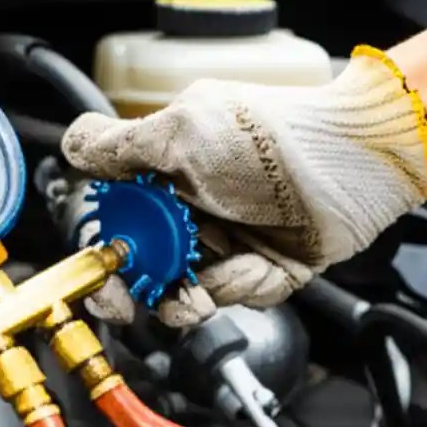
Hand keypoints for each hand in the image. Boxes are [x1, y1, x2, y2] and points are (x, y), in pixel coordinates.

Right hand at [62, 46, 426, 326]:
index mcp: (165, 172)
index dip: (104, 249)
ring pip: (188, 293)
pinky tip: (259, 263)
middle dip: (145, 289)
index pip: (116, 219)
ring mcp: (228, 240)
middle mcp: (192, 209)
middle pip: (146, 269)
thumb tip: (73, 147)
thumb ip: (121, 145)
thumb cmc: (274, 137)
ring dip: (194, 295)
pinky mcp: (264, 269)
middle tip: (150, 296)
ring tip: (209, 287)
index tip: (102, 271)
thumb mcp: (183, 130)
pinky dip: (245, 285)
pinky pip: (237, 296)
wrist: (353, 160)